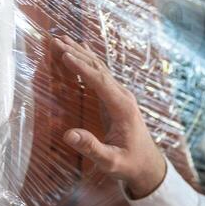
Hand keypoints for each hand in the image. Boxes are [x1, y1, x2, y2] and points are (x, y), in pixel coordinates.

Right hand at [49, 32, 167, 198]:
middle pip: (98, 68)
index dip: (81, 67)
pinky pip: (100, 76)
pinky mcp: (116, 99)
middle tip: (56, 40)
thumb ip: (91, 148)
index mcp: (122, 108)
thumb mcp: (110, 161)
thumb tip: (68, 134)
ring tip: (61, 39)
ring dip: (80, 54)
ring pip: (99, 68)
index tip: (64, 55)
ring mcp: (120, 96)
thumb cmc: (130, 164)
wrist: (148, 166)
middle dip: (77, 53)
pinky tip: (80, 50)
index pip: (100, 81)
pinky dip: (86, 62)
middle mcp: (123, 97)